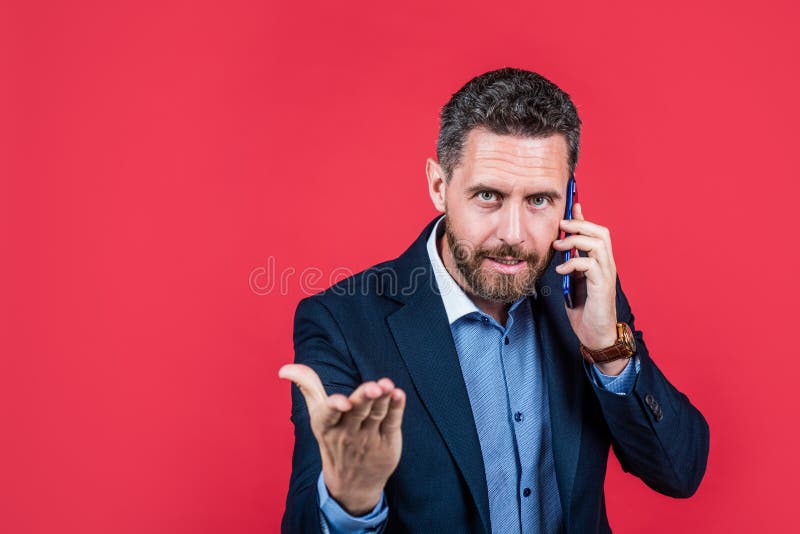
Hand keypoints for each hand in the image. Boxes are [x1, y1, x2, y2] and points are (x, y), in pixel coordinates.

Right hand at [278, 363, 405, 514]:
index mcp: (326, 425)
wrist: (352, 484)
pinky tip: (399, 395)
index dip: (335, 406)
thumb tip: (284, 369)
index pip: (329, 414)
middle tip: (374, 387)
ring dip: (384, 399)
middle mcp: (347, 433)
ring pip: (376, 414)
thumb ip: (308, 387)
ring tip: (388, 385)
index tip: (343, 402)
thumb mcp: (318, 416)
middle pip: (357, 411)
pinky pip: (392, 422)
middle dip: (365, 397)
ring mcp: (369, 439)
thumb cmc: (334, 439)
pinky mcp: (388, 442)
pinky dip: (397, 408)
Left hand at [552, 202, 623, 373]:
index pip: (596, 232)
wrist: (595, 334)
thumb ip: (571, 263)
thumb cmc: (584, 309)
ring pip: (598, 244)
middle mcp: (607, 265)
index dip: (583, 217)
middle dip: (580, 224)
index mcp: (600, 262)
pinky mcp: (602, 287)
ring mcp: (606, 275)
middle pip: (600, 232)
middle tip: (560, 225)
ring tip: (559, 246)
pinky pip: (590, 265)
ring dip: (576, 241)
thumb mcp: (573, 280)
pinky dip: (574, 263)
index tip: (571, 205)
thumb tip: (561, 246)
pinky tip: (562, 270)